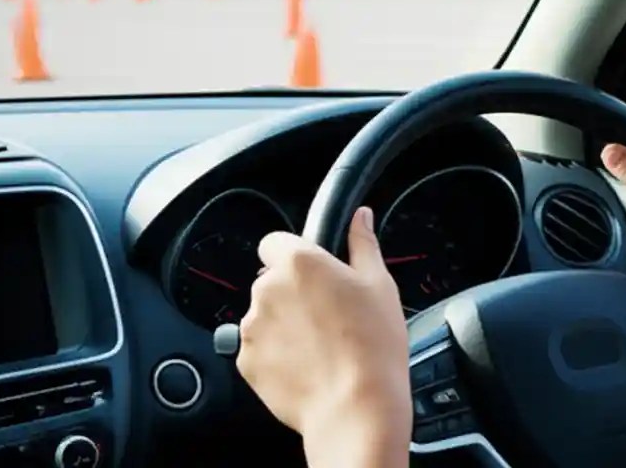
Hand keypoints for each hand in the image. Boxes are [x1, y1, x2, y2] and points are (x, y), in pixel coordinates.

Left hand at [237, 207, 410, 467]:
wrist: (355, 407)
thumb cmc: (372, 346)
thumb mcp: (380, 285)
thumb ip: (362, 244)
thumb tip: (359, 217)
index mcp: (300, 262)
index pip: (276, 241)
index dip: (294, 254)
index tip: (314, 273)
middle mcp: (267, 289)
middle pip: (271, 280)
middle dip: (292, 292)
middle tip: (327, 314)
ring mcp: (251, 327)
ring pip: (263, 315)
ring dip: (282, 324)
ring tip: (318, 346)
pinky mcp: (245, 361)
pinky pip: (256, 348)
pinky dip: (275, 354)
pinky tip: (305, 366)